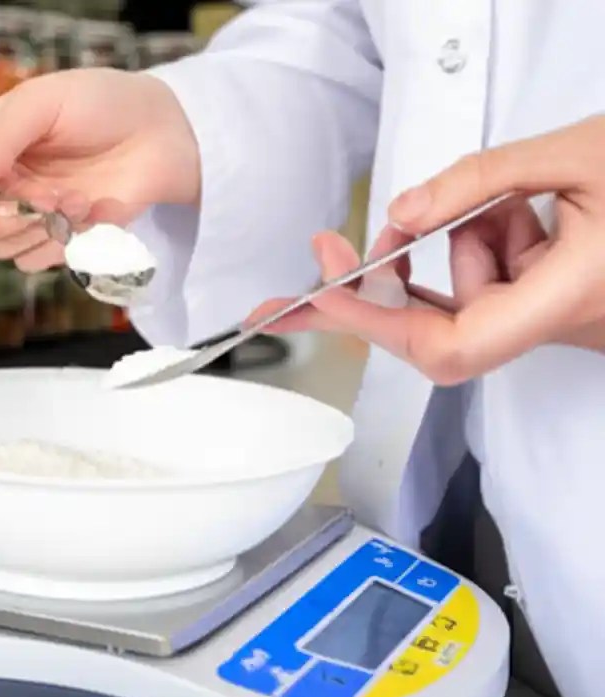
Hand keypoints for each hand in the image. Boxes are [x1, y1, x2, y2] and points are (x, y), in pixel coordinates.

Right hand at [0, 69, 199, 270]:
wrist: (162, 135)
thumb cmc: (101, 104)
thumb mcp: (42, 103)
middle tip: (43, 193)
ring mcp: (21, 213)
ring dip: (34, 227)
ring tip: (74, 196)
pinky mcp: (51, 240)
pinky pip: (31, 262)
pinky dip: (59, 243)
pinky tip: (86, 214)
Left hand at [247, 115, 604, 384]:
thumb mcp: (573, 154)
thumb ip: (477, 181)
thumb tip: (402, 213)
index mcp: (570, 296)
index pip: (450, 343)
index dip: (377, 324)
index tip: (322, 291)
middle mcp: (560, 322)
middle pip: (438, 329)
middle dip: (385, 283)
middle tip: (328, 248)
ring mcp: (556, 320)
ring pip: (464, 294)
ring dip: (461, 240)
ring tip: (518, 196)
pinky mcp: (553, 307)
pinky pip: (491, 284)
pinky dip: (484, 244)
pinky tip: (522, 210)